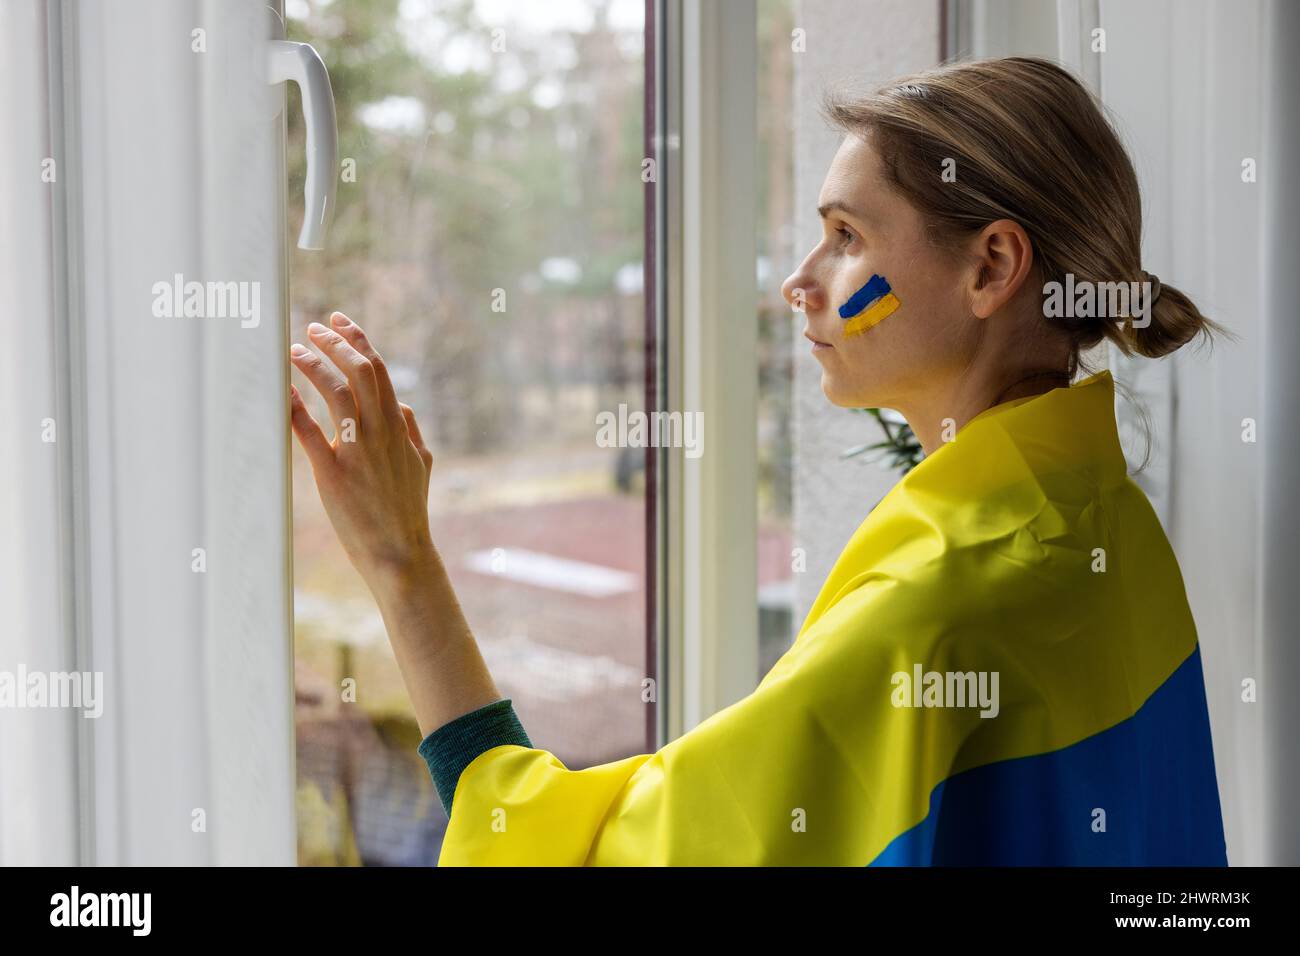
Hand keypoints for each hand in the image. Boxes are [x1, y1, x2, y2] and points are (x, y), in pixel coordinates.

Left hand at [289, 312, 436, 591]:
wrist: (400, 552)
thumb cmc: (408, 512)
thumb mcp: (421, 464)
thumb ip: (411, 432)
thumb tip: (401, 407)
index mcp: (397, 426)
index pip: (378, 370)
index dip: (357, 340)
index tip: (339, 322)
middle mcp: (380, 431)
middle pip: (359, 370)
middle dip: (334, 342)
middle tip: (312, 328)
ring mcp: (358, 450)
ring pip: (336, 391)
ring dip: (313, 364)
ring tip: (293, 350)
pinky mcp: (333, 472)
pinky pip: (308, 430)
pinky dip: (293, 405)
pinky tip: (280, 389)